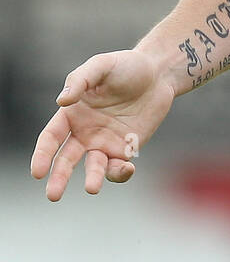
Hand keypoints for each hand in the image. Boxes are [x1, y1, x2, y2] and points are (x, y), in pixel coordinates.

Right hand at [30, 49, 175, 201]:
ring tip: (92, 187)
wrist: (158, 73)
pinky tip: (127, 167)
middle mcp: (85, 132)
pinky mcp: (126, 148)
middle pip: (66, 159)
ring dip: (92, 178)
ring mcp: (105, 142)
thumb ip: (80, 80)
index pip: (51, 138)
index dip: (43, 155)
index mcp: (72, 113)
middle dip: (58, 178)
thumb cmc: (125, 66)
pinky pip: (119, 167)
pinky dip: (120, 172)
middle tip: (53, 195)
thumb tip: (61, 101)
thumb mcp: (101, 66)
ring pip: (94, 167)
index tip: (38, 172)